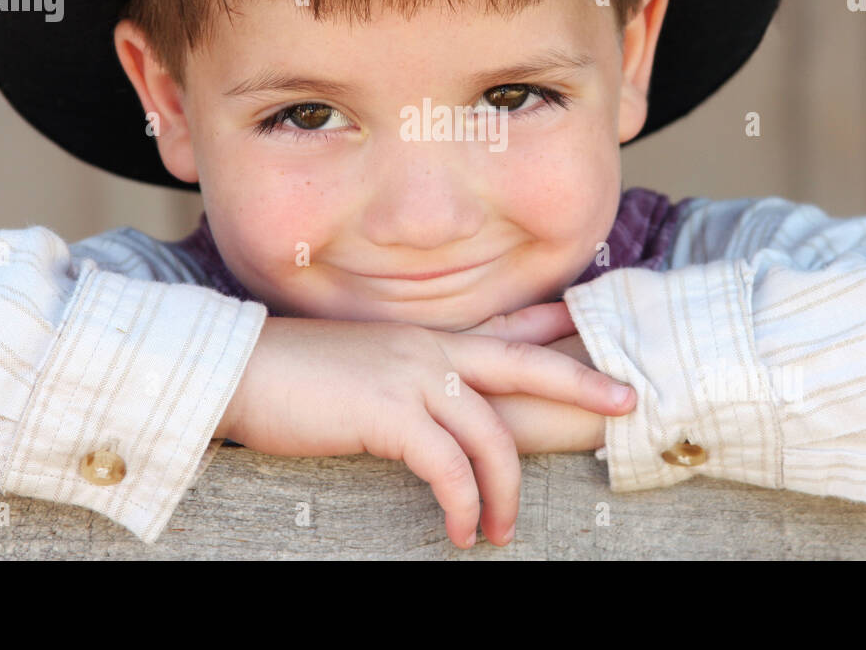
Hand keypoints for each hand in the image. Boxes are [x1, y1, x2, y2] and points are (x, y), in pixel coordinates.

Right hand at [218, 312, 635, 548]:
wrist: (239, 370)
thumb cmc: (295, 376)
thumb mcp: (364, 363)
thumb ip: (406, 376)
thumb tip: (430, 405)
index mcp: (427, 340)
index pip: (505, 331)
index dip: (553, 332)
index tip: (591, 332)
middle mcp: (430, 350)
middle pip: (526, 364)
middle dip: (581, 382)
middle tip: (626, 403)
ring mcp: (412, 377)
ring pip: (491, 434)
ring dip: (505, 491)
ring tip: (497, 533)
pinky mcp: (388, 413)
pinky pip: (447, 467)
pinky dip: (462, 503)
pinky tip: (458, 532)